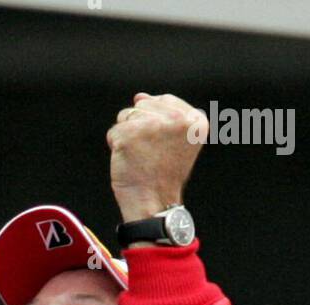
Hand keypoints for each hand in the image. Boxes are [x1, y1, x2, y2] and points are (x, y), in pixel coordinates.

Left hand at [107, 93, 206, 223]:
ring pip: (126, 115)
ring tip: (141, 156)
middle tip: (151, 153)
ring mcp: (152, 125)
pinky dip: (116, 147)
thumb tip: (139, 97)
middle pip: (144, 105)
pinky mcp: (129, 134)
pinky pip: (114, 132)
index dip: (156, 121)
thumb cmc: (164, 176)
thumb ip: (166, 115)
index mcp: (196, 120)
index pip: (164, 100)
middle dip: (141, 126)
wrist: (154, 203)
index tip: (162, 146)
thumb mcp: (179, 142)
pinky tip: (129, 161)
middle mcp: (177, 119)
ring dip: (127, 136)